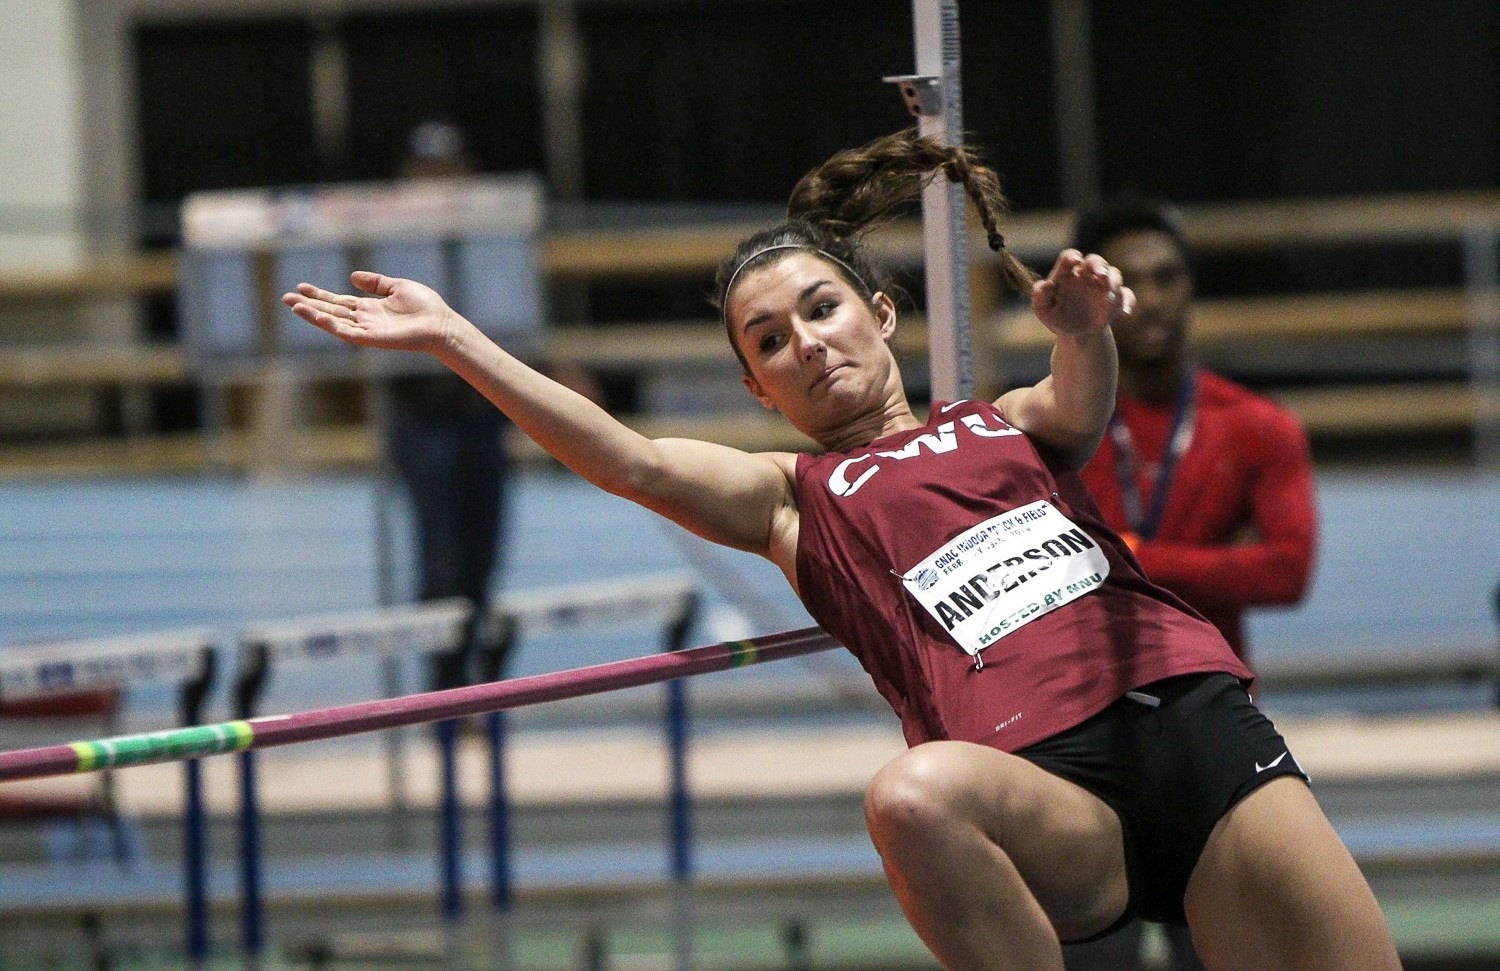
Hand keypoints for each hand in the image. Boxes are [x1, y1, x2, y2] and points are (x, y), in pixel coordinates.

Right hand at [282, 270, 457, 353]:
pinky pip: (346, 332)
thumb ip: (375, 282)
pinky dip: (330, 324)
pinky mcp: (371, 338)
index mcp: (370, 308)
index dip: (320, 295)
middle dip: (309, 305)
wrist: (441, 325)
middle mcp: (365, 319)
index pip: (339, 301)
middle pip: (331, 311)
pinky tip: (316, 316)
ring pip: (334, 322)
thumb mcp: (397, 287)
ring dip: (313, 315)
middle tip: (286, 297)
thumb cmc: (426, 307)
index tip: (301, 287)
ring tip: (294, 306)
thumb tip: (352, 276)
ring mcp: (367, 330)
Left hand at [1030, 249, 1133, 337]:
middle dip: (1098, 266)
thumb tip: (1044, 286)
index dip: (1072, 257)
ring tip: (1108, 300)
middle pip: (1096, 261)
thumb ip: (1040, 297)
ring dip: (1113, 284)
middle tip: (1099, 274)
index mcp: (1068, 273)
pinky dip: (1128, 302)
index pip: (1069, 257)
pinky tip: (1124, 313)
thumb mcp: (1044, 310)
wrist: (1075, 334)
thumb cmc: (1056, 317)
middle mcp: (1088, 275)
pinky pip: (1127, 296)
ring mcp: (1104, 286)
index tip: (1074, 261)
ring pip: (1114, 275)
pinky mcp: (1117, 299)